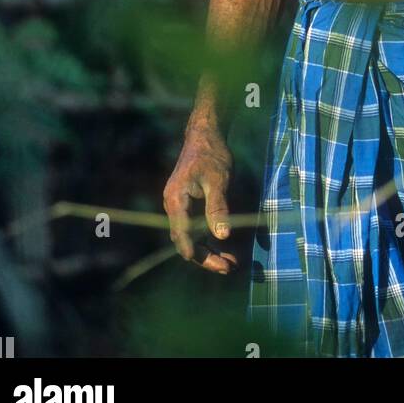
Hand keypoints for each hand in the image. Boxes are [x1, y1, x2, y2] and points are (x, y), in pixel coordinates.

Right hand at [163, 125, 237, 273]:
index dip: (198, 254)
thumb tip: (222, 236)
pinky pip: (194, 228)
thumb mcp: (218, 180)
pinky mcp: (188, 205)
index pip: (182, 235)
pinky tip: (224, 247)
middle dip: (206, 257)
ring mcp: (179, 206)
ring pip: (190, 237)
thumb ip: (218, 207)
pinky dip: (208, 239)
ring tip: (230, 263)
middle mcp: (173, 206)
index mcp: (176, 200)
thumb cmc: (211, 154)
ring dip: (208, 251)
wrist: (204, 134)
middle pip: (185, 240)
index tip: (218, 266)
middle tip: (229, 268)